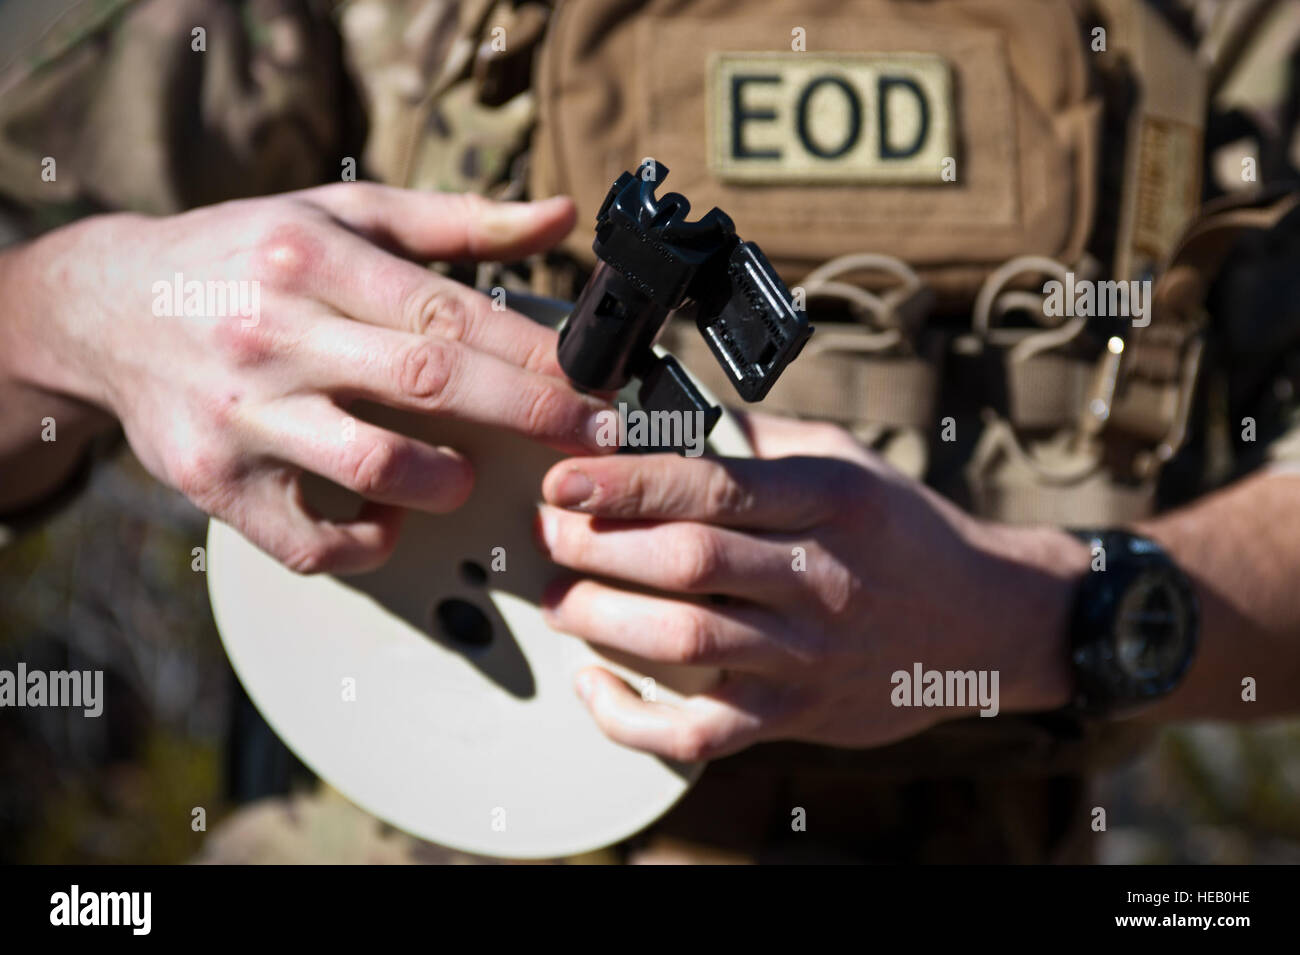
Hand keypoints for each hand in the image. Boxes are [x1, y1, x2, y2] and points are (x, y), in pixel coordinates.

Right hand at [0, 184, 608, 572]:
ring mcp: (241, 413)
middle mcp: (274, 333)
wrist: (108, 307)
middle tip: (596, 440)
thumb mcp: (342, 215)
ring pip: (372, 466)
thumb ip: (457, 223)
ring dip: (445, 482)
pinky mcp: (214, 481)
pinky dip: (365, 543)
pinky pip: (306, 542)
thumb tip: (561, 219)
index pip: (448, 312)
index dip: (533, 355)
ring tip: (467, 474)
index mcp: (312, 260)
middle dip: (529, 416)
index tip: (596, 383)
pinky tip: (389, 518)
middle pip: (428, 382)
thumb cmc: (246, 256)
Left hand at [537, 412, 1089, 760]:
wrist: (985, 622)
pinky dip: (634, 718)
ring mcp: (808, 654)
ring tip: (558, 596)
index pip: (714, 487)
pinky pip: (703, 732)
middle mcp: (820, 576)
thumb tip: (662, 415)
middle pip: (689, 563)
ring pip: (688, 642)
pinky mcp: (797, 716)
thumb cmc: (902, 531)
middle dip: (599, 547)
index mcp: (831, 500)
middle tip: (547, 533)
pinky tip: (593, 685)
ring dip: (603, 619)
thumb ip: (758, 441)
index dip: (627, 482)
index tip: (564, 478)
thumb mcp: (845, 461)